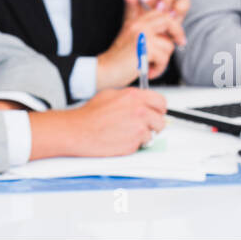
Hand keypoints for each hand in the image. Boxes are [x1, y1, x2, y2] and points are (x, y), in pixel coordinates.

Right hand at [28, 88, 166, 159]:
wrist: (79, 130)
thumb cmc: (90, 114)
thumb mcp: (111, 95)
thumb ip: (130, 97)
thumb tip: (142, 101)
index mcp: (134, 96)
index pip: (161, 102)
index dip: (158, 109)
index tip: (155, 113)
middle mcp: (140, 111)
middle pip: (161, 120)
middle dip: (154, 124)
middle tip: (143, 126)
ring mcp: (138, 128)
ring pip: (153, 133)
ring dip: (144, 135)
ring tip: (128, 132)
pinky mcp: (134, 143)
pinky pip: (143, 144)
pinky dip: (135, 143)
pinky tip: (122, 139)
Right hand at [96, 15, 180, 88]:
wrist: (106, 70)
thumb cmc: (118, 58)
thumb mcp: (128, 36)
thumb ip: (141, 26)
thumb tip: (153, 17)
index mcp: (137, 21)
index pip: (161, 14)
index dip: (171, 24)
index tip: (175, 35)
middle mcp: (139, 25)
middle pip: (168, 21)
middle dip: (177, 33)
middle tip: (180, 42)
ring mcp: (142, 36)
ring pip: (168, 45)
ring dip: (163, 60)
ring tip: (151, 65)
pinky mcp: (145, 49)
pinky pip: (163, 58)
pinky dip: (159, 68)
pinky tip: (148, 70)